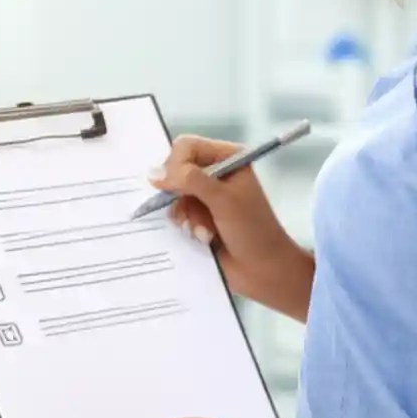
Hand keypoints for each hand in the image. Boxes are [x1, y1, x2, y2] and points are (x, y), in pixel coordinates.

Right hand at [153, 136, 305, 304]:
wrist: (263, 270)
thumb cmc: (252, 230)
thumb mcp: (223, 200)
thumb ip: (190, 181)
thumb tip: (154, 173)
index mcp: (228, 158)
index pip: (186, 147)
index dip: (176, 164)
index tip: (173, 186)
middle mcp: (215, 172)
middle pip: (175, 170)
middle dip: (180, 194)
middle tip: (192, 209)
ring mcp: (205, 195)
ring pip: (172, 195)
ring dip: (186, 215)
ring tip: (204, 229)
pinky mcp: (197, 216)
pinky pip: (175, 213)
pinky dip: (186, 226)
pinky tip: (204, 237)